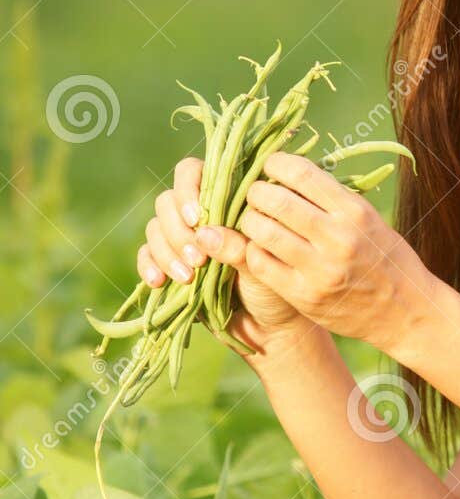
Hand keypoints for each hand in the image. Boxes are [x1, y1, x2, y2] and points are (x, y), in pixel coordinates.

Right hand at [138, 155, 306, 349]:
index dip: (188, 189)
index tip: (197, 218)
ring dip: (166, 252)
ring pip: (155, 228)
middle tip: (198, 261)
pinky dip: (149, 266)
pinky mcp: (169, 263)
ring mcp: (181, 237)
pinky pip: (146, 255)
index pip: (192, 172)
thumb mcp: (262, 265)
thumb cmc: (273, 286)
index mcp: (225, 199)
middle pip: (167, 202)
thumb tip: (204, 234)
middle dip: (179, 231)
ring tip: (188, 278)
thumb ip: (238, 247)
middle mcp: (200, 214)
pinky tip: (158, 282)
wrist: (268, 325)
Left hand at [191, 151, 433, 357]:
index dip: (276, 164)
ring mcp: (320, 270)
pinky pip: (261, 264)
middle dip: (257, 192)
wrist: (405, 313)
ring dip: (251, 220)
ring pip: (262, 231)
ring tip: (255, 220)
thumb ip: (334, 200)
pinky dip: (253, 250)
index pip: (302, 174)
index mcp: (355, 212)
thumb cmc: (387, 260)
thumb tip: (291, 173)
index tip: (270, 165)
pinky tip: (261, 247)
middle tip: (257, 194)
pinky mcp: (305, 296)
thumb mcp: (372, 221)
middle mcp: (337, 238)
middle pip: (275, 200)